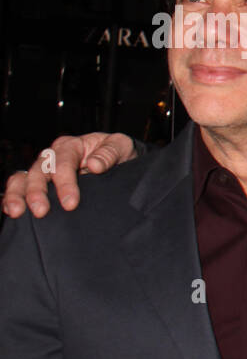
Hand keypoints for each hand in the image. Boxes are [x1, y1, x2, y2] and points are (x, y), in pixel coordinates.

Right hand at [3, 132, 135, 218]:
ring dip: (18, 195)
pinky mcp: (41, 183)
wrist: (120, 160)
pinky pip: (19, 188)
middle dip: (37, 192)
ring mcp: (44, 170)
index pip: (62, 163)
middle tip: (41, 211)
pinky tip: (12, 212)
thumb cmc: (119, 152)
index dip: (65, 183)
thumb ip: (109, 154)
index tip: (71, 204)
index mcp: (71, 146)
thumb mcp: (121, 146)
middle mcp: (53, 157)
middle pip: (38, 171)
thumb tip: (94, 165)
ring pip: (23, 178)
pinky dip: (12, 198)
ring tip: (16, 212)